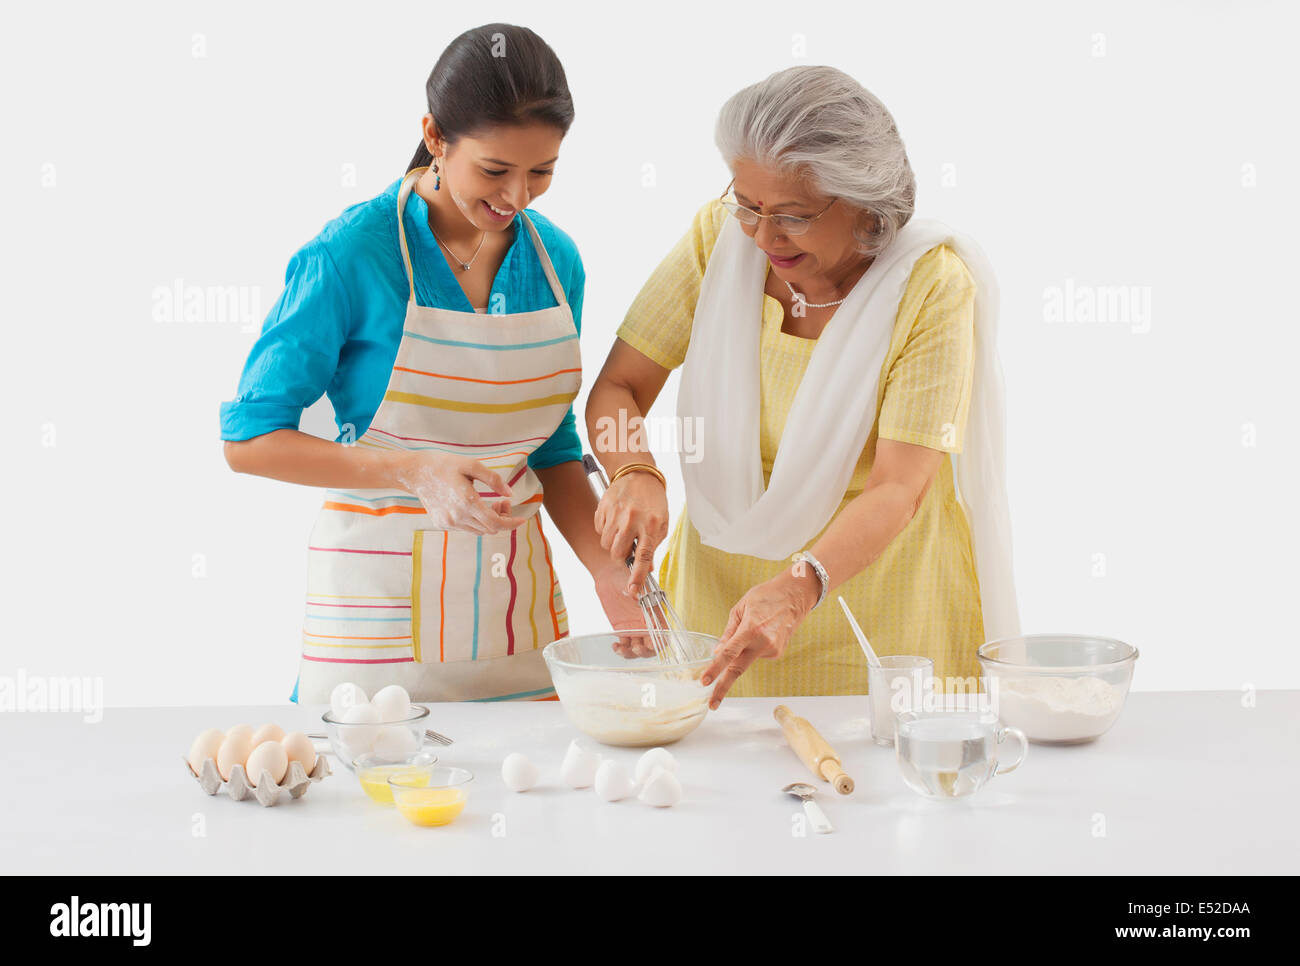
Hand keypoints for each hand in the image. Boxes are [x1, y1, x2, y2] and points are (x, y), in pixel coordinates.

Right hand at [392, 452, 527, 533]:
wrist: (416, 473)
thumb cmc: (444, 465)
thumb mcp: (472, 465)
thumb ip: (493, 480)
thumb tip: (509, 494)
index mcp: (467, 502)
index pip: (496, 523)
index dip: (512, 523)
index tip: (522, 519)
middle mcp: (458, 517)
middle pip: (490, 529)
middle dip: (502, 518)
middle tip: (502, 501)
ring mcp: (449, 523)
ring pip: (479, 531)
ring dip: (489, 520)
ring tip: (489, 502)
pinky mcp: (442, 524)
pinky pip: (466, 528)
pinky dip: (475, 521)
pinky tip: (472, 506)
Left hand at [591, 560, 655, 657]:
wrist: (610, 572)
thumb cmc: (626, 574)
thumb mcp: (636, 583)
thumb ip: (639, 590)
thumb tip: (636, 594)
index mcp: (655, 613)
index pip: (664, 633)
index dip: (660, 642)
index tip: (652, 644)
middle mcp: (647, 623)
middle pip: (652, 646)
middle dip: (646, 651)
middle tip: (636, 647)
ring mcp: (635, 627)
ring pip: (638, 649)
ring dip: (632, 653)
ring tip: (622, 648)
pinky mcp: (622, 629)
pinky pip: (625, 646)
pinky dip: (621, 650)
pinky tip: (615, 646)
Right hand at [593, 469, 667, 596]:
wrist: (639, 474)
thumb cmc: (653, 500)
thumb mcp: (662, 523)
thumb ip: (653, 545)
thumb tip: (648, 568)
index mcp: (652, 525)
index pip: (644, 557)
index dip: (638, 576)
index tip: (633, 590)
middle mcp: (633, 520)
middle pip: (618, 553)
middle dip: (620, 555)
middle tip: (628, 546)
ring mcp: (617, 513)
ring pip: (606, 544)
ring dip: (612, 543)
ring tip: (622, 530)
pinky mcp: (604, 508)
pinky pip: (599, 530)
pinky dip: (606, 530)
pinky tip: (615, 519)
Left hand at [700, 569, 819, 708]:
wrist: (795, 595)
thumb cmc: (766, 596)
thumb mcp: (741, 608)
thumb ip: (728, 632)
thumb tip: (717, 652)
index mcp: (750, 629)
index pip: (728, 654)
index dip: (715, 669)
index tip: (704, 682)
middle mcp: (763, 642)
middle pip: (738, 670)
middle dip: (723, 688)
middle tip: (712, 704)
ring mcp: (772, 650)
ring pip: (747, 659)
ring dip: (742, 651)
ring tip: (755, 626)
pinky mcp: (777, 653)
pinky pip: (757, 655)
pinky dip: (754, 648)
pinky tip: (763, 633)